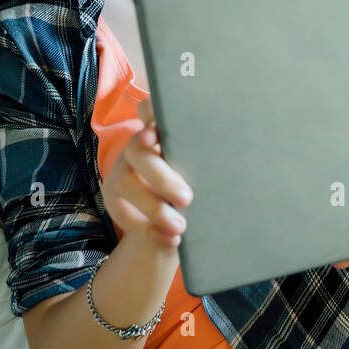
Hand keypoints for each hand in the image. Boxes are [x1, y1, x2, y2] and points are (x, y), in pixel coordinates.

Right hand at [101, 97, 192, 248]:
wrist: (178, 218)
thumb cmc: (201, 183)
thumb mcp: (203, 166)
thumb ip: (203, 156)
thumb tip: (235, 151)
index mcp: (162, 131)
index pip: (151, 109)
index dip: (151, 115)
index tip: (157, 134)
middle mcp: (137, 145)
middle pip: (138, 151)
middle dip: (161, 176)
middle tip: (187, 199)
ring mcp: (121, 169)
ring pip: (126, 182)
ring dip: (154, 208)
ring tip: (180, 226)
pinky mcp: (112, 196)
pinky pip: (122, 212)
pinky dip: (147, 228)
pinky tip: (170, 238)